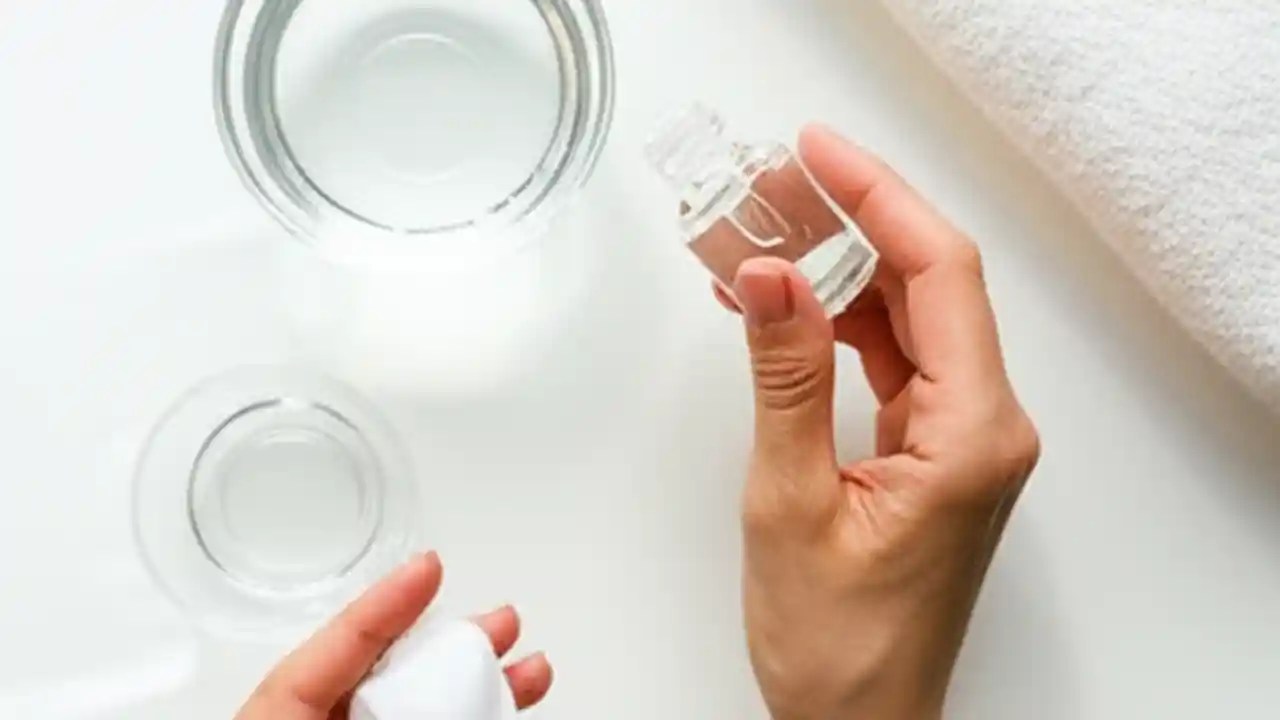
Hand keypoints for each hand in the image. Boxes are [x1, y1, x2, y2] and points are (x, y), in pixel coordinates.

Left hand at [235, 553, 552, 719]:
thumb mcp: (297, 717)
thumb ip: (363, 693)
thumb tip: (430, 683)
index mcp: (277, 707)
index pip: (337, 641)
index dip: (388, 601)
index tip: (431, 564)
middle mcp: (318, 719)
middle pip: (391, 670)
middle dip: (453, 641)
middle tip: (500, 619)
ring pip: (421, 704)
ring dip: (480, 683)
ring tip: (529, 667)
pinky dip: (474, 716)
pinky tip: (512, 705)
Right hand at [728, 127, 1039, 718]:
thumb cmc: (840, 647)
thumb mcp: (791, 504)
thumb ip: (784, 379)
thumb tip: (772, 277)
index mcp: (973, 435)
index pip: (939, 275)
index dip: (879, 199)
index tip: (817, 155)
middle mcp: (984, 426)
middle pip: (925, 283)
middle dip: (847, 223)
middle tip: (769, 186)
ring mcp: (961, 437)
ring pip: (903, 317)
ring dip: (834, 271)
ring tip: (758, 234)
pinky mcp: (931, 449)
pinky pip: (889, 359)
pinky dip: (834, 324)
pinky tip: (781, 305)